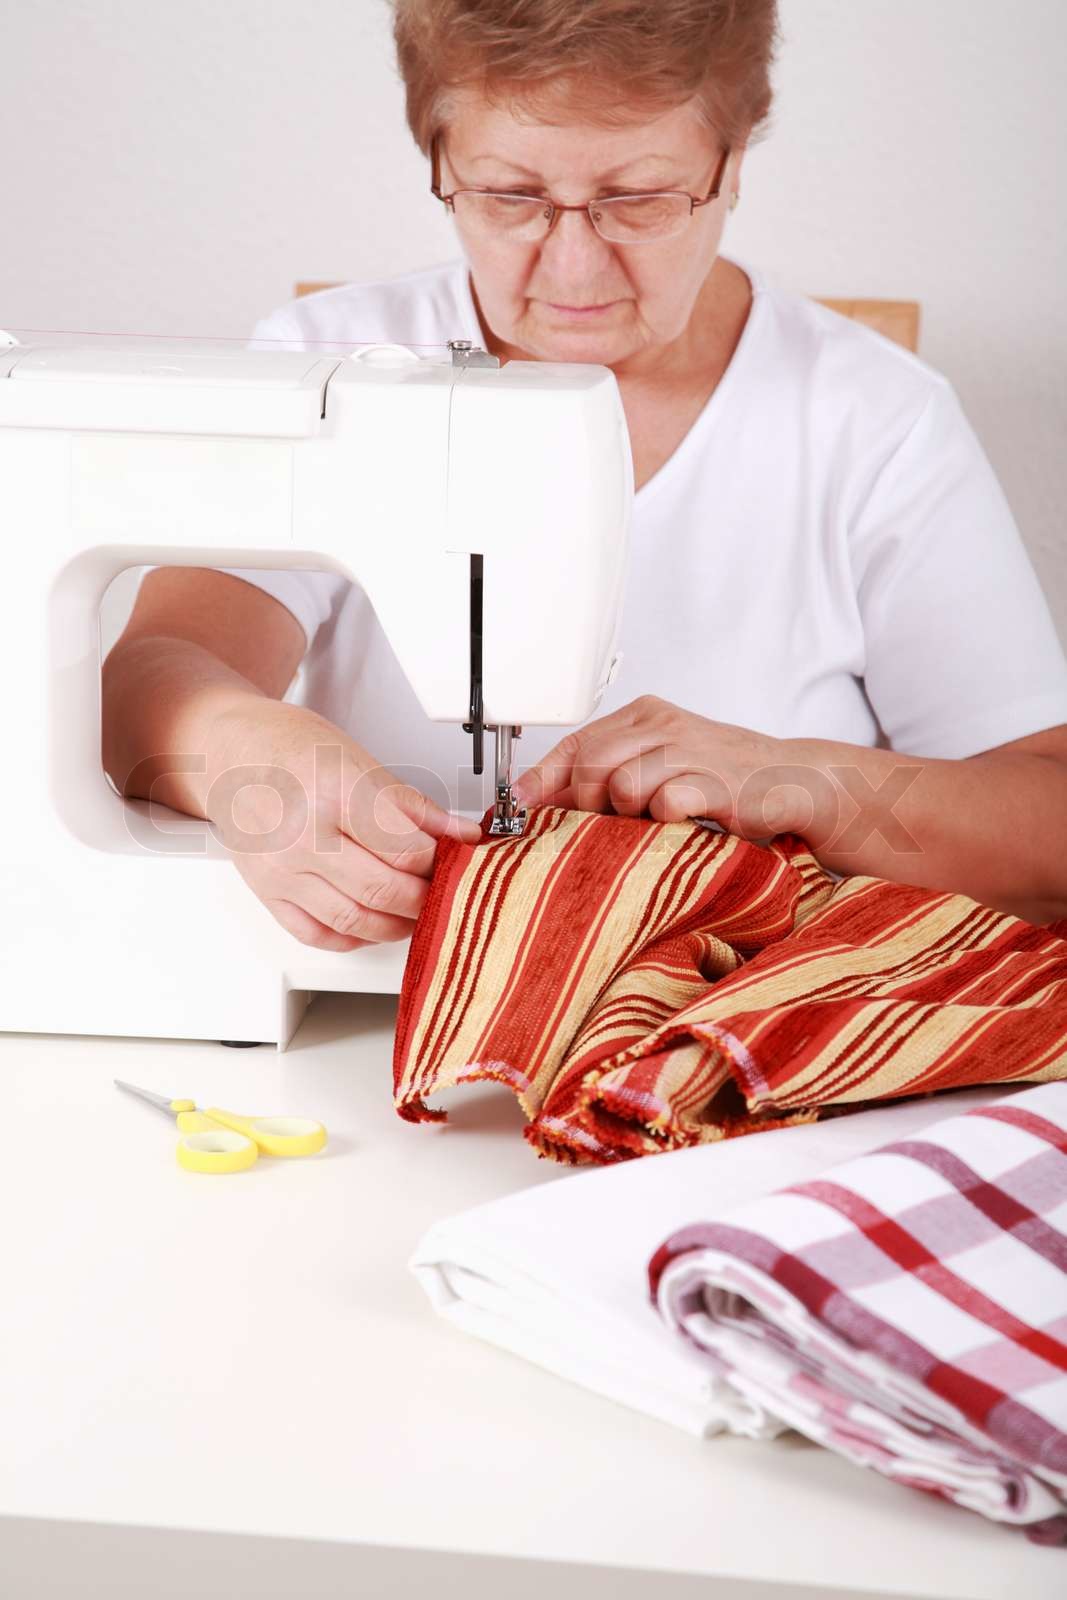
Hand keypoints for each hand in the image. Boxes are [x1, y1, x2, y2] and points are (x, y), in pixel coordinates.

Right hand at [203, 696, 481, 950]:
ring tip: (412, 912)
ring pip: (354, 921)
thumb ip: (413, 806)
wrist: (229, 750)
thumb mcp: (360, 761)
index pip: (406, 850)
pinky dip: (352, 937)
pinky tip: (369, 924)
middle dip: (423, 899)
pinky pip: (317, 934)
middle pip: (384, 891)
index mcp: (336, 794)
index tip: (449, 861)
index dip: (438, 863)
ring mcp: (283, 869)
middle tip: (438, 892)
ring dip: (394, 926)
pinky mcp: (267, 892)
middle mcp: (305, 836)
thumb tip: (461, 834)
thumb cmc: (291, 748)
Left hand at [513, 695, 827, 838]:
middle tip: (601, 824)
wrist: (789, 782)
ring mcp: (691, 750)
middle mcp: (664, 725)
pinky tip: (675, 822)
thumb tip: (543, 797)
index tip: (523, 801)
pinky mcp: (715, 781)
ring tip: (646, 823)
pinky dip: (660, 818)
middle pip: (592, 762)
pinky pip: (664, 802)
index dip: (545, 775)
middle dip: (585, 802)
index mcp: (645, 714)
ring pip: (621, 783)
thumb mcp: (657, 765)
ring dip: (625, 814)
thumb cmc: (719, 778)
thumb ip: (606, 775)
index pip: (578, 740)